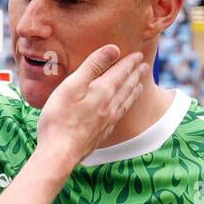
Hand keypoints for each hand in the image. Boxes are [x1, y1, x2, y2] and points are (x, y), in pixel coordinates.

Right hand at [34, 45, 146, 174]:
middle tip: (144, 66)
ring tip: (139, 85)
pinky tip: (122, 109)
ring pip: (125, 102)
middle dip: (135, 74)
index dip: (129, 62)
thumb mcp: (72, 86)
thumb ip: (93, 66)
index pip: (120, 72)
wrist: (59, 154)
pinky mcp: (101, 134)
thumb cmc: (59, 119)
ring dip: (133, 91)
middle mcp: (109, 106)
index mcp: (102, 92)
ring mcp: (106, 122)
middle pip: (126, 86)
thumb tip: (113, 49)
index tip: (138, 54)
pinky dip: (125, 107)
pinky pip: (119, 116)